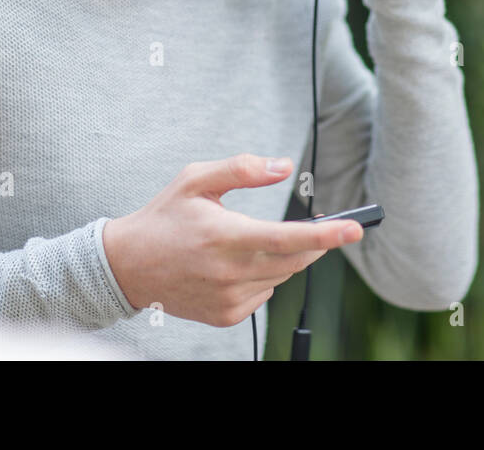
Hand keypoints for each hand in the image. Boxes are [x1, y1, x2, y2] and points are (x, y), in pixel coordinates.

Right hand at [101, 153, 363, 327]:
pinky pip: (265, 293)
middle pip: (294, 260)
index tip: (355, 229)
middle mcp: (229, 272)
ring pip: (282, 277)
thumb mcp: (196, 180)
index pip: (288, 238)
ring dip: (284, 258)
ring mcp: (229, 298)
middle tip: (312, 226)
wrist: (128, 266)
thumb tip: (284, 167)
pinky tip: (236, 265)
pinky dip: (263, 276)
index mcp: (224, 236)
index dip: (326, 235)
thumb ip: (242, 169)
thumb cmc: (164, 218)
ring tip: (251, 241)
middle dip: (312, 242)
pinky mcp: (227, 315)